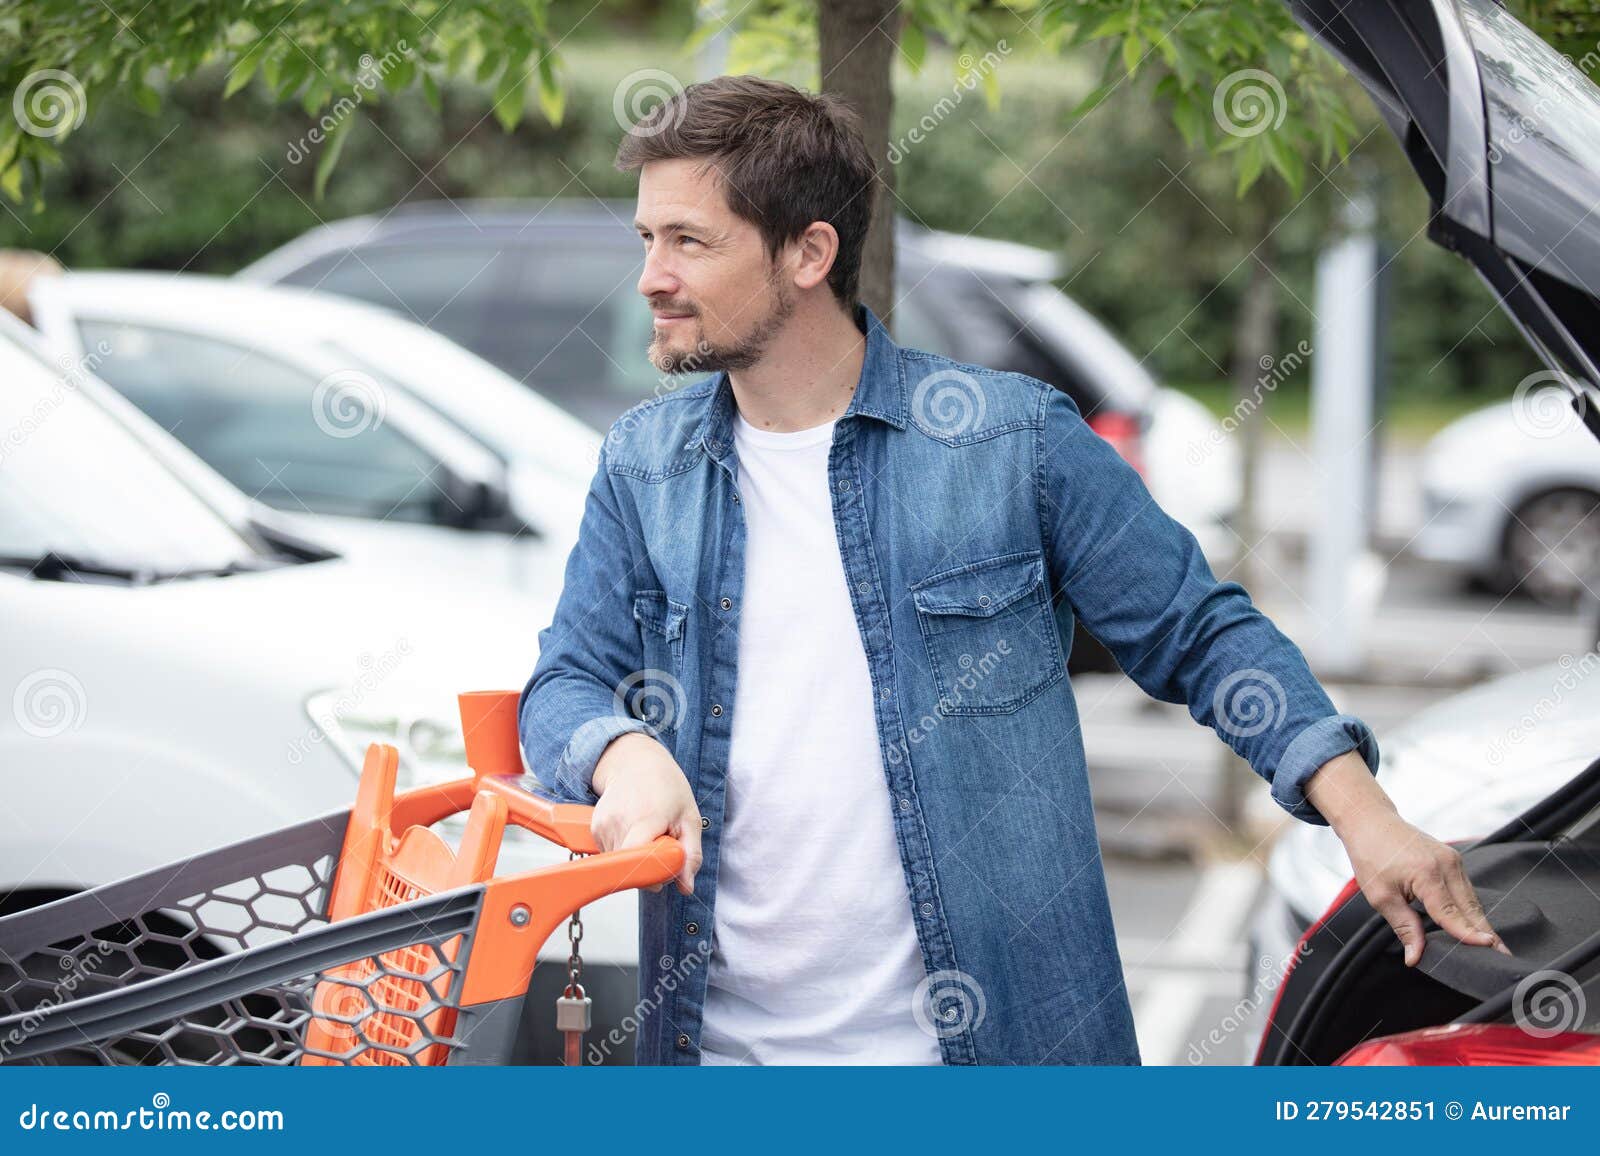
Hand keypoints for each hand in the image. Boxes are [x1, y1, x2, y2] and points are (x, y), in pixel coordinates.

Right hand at [591, 732, 702, 894]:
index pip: (637, 863)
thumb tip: (686, 886)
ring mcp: (603, 826)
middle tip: (662, 847)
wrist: (636, 763)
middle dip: (649, 868)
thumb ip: (691, 854)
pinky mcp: (594, 830)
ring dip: (636, 860)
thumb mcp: (689, 817)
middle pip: (629, 868)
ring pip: (619, 865)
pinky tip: (634, 832)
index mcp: (645, 818)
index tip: (665, 870)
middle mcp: (618, 822)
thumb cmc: (665, 786)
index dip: (653, 875)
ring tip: (648, 836)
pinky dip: (625, 851)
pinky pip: (611, 855)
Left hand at [1306, 750, 1509, 966]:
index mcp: (1428, 874)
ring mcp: (1453, 859)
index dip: (1471, 935)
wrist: (1370, 820)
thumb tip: (1415, 957)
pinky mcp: (1453, 859)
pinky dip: (1471, 908)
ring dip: (1481, 923)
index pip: (1453, 914)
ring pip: (1472, 900)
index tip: (1492, 950)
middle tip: (1504, 959)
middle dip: (1486, 934)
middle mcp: (1447, 865)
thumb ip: (1404, 926)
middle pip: (1471, 908)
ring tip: (1495, 949)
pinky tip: (1476, 925)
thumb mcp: (1380, 895)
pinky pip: (1466, 889)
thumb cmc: (1371, 855)